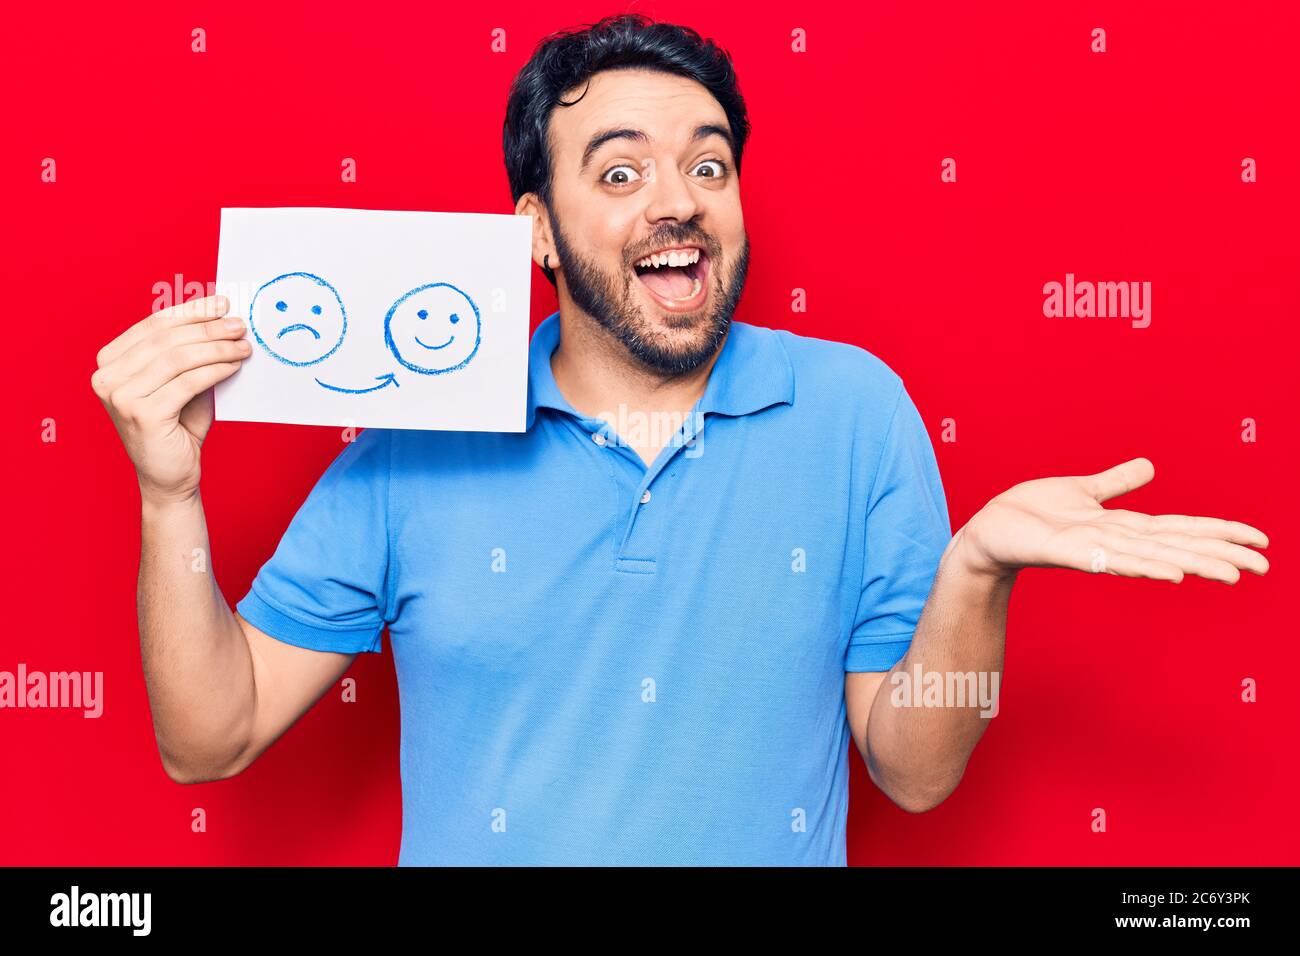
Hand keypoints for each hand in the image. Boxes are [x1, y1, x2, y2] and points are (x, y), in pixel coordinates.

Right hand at [91, 294, 251, 505]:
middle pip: (166, 340)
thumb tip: (221, 318)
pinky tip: (234, 365)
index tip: (221, 303)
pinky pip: (187, 382)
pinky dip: (215, 370)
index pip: (154, 325)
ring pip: (178, 359)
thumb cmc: (177, 426)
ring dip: (216, 348)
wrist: (170, 476)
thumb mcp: (180, 381)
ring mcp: (120, 397)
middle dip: (208, 328)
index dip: (190, 311)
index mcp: (110, 362)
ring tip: (243, 345)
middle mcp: (107, 377)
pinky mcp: (143, 414)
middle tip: (239, 325)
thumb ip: (189, 353)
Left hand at [951, 457, 1269, 584]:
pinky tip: (1169, 574)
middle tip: (1263, 566)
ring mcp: (1092, 548)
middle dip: (1219, 554)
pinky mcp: (1065, 551)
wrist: (988, 529)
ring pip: (1150, 557)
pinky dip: (1139, 566)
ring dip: (1190, 563)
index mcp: (1122, 526)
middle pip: (1176, 546)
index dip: (1219, 532)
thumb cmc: (1031, 513)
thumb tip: (1150, 466)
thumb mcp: (1081, 491)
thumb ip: (1116, 483)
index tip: (1260, 540)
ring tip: (1228, 572)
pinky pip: (1106, 559)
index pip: (1181, 528)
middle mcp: (1114, 541)